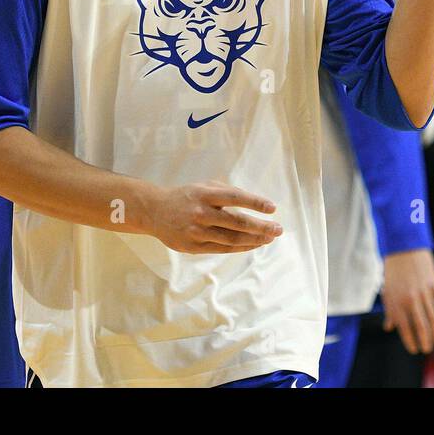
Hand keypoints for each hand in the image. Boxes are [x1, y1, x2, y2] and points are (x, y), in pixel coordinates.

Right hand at [147, 181, 281, 253]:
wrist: (155, 211)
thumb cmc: (187, 196)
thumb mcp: (205, 186)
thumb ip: (228, 193)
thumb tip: (256, 203)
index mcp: (205, 194)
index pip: (235, 198)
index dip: (255, 202)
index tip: (272, 208)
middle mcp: (201, 213)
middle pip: (237, 223)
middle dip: (261, 227)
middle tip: (278, 229)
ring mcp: (197, 232)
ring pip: (232, 239)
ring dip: (254, 239)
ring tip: (269, 238)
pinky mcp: (193, 247)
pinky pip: (222, 249)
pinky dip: (241, 247)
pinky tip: (253, 244)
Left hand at [381, 249, 433, 354]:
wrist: (404, 247)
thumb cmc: (393, 271)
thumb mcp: (387, 291)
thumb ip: (390, 311)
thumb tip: (389, 328)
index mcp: (396, 302)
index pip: (405, 329)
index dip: (410, 342)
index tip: (414, 349)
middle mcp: (410, 299)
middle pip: (421, 327)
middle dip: (426, 341)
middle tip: (428, 349)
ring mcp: (423, 292)